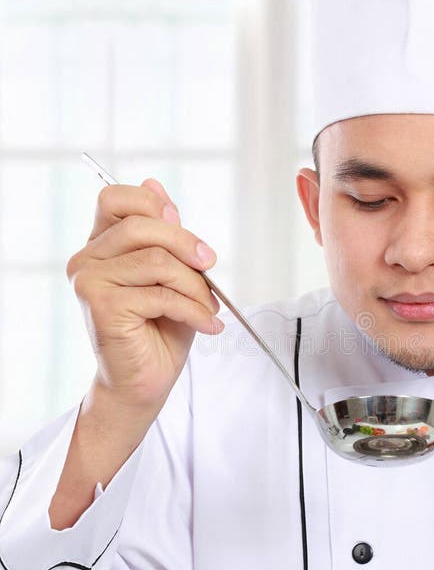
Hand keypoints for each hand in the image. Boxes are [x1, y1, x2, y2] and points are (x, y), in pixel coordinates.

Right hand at [67, 178, 222, 411]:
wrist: (144, 383)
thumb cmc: (159, 330)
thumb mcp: (172, 274)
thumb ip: (164, 234)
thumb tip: (156, 186)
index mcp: (100, 245)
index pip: (114, 198)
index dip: (153, 205)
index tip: (183, 227)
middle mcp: (87, 259)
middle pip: (143, 226)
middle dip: (188, 246)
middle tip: (210, 268)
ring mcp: (89, 281)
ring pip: (158, 260)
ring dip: (195, 286)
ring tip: (208, 307)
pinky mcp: (101, 305)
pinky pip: (162, 294)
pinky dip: (193, 310)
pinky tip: (205, 325)